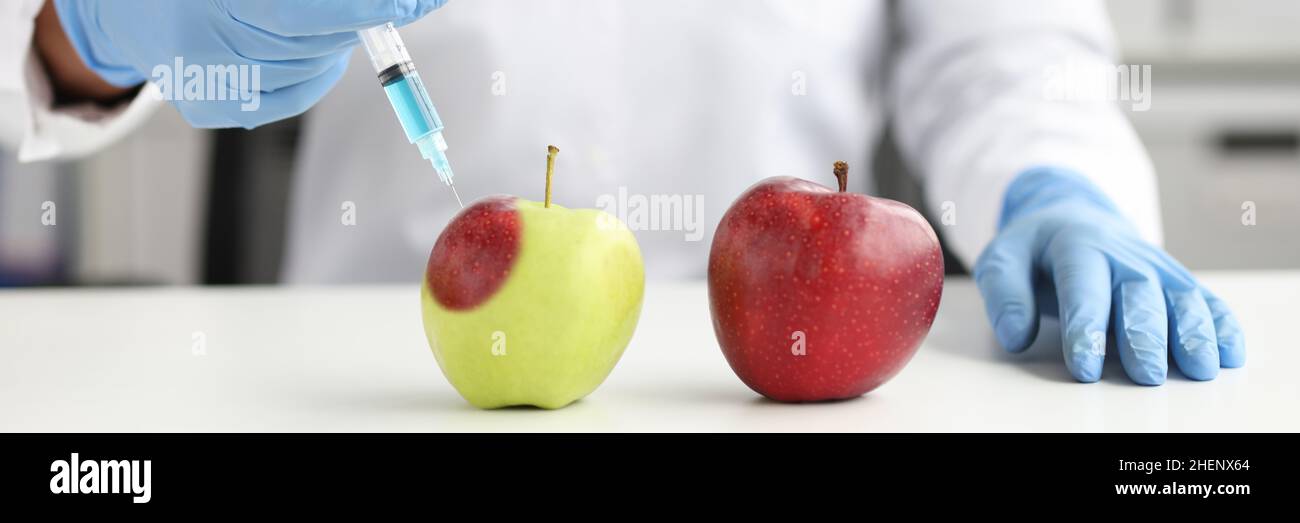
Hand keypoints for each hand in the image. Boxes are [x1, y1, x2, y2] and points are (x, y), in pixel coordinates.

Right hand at [51, 0, 447, 127]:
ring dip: (329, 39)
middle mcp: (201, 38)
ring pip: (311, 65)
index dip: (364, 10)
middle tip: (389, 1)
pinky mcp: (211, 109)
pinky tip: (291, 46)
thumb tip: (391, 1)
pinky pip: (294, 93)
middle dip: (358, 17)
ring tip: (299, 15)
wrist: (125, 7)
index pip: (303, 12)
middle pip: (314, 38)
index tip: (413, 3)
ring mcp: (203, 82)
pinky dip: (311, 68)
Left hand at [973, 168, 1244, 383]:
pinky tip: (1229, 353)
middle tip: (1146, 375)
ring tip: (1200, 368)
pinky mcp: (1175, 280)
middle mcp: (1122, 254)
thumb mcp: (1002, 260)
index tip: (1085, 368)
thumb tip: (1016, 336)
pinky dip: (1221, 324)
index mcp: (1076, 245)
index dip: (1085, 329)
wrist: (1071, 218)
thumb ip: (1005, 295)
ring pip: (1179, 296)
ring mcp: (1154, 266)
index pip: (1084, 287)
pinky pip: (1203, 299)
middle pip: (1139, 294)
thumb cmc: (1033, 250)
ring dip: (1193, 332)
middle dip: (1144, 336)